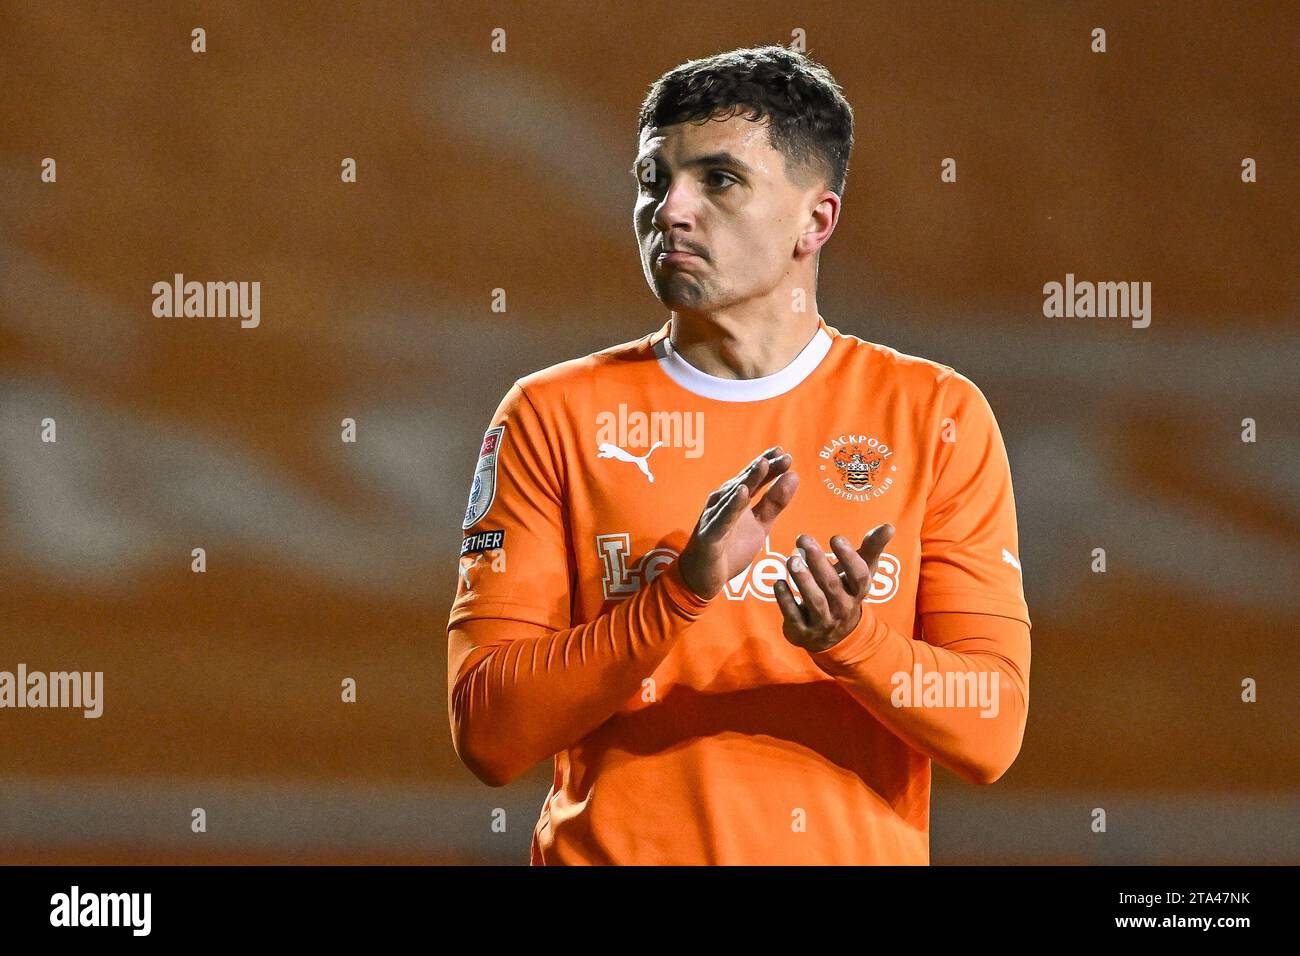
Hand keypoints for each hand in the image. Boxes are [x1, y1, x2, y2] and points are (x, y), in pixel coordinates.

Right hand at [677, 446, 798, 599]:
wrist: (704, 577)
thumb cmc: (730, 548)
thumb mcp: (760, 525)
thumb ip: (775, 502)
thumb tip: (793, 476)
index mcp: (736, 499)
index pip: (755, 479)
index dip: (770, 466)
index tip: (785, 453)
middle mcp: (723, 503)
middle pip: (745, 481)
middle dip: (763, 467)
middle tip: (783, 456)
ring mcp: (714, 518)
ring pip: (733, 496)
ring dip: (748, 480)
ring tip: (763, 464)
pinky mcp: (709, 535)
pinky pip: (722, 519)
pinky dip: (732, 506)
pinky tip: (742, 493)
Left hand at [774, 524, 894, 652]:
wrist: (831, 636)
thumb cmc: (845, 592)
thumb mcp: (860, 573)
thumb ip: (871, 549)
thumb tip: (889, 526)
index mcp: (858, 592)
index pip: (859, 576)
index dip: (849, 557)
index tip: (835, 538)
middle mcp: (843, 608)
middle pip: (832, 585)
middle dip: (818, 562)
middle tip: (803, 539)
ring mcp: (823, 622)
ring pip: (815, 601)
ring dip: (803, 579)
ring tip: (791, 559)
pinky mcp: (803, 631)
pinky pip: (794, 616)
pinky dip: (785, 599)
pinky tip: (778, 582)